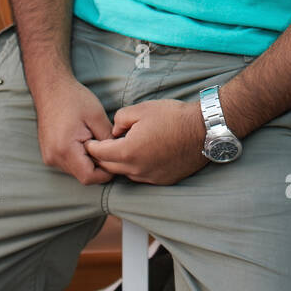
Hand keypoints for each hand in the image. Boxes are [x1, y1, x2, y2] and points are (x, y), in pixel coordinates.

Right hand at [34, 74, 113, 185]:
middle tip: (109, 149)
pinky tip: (86, 142)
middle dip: (98, 167)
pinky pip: (68, 164)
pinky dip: (80, 157)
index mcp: (65, 149)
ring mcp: (49, 157)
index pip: (88, 177)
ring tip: (96, 142)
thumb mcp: (96, 116)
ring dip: (89, 162)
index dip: (105, 173)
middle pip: (82, 175)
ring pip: (75, 171)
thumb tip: (118, 154)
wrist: (51, 88)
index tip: (116, 159)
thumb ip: (108, 138)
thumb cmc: (74, 99)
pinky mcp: (49, 153)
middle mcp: (54, 157)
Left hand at [85, 99, 207, 184]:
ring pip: (124, 174)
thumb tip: (115, 131)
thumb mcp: (141, 109)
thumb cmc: (173, 117)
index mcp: (128, 152)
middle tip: (101, 145)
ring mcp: (150, 178)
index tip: (89, 141)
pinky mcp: (162, 181)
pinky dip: (135, 168)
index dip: (91, 146)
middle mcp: (136, 170)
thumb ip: (120, 120)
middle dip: (101, 157)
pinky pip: (140, 177)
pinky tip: (141, 155)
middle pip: (108, 168)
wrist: (202, 129)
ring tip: (122, 148)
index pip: (99, 154)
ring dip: (119, 164)